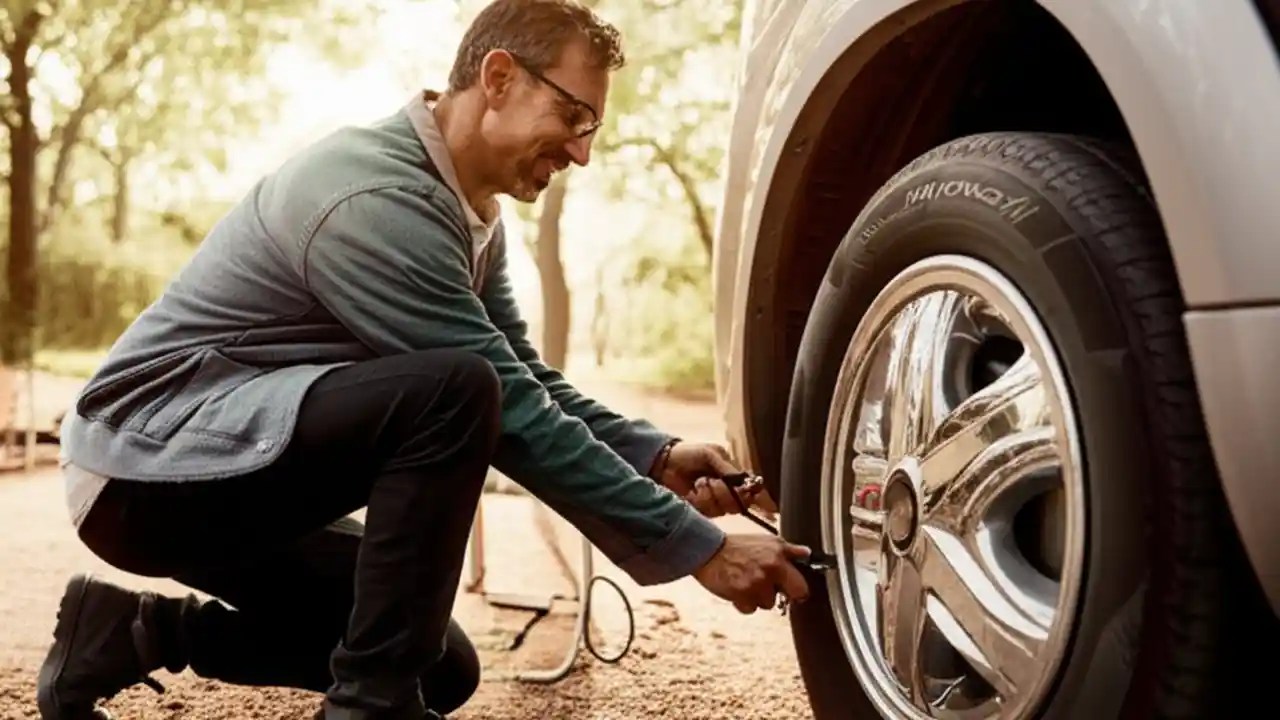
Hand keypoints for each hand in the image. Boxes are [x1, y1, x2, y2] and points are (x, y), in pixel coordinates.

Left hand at [653, 441, 778, 518]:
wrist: (663, 463)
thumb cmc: (689, 454)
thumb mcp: (710, 454)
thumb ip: (727, 468)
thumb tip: (744, 481)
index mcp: (733, 475)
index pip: (753, 491)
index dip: (763, 501)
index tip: (771, 509)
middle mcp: (727, 491)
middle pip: (741, 502)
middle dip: (729, 493)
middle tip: (713, 481)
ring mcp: (715, 502)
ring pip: (726, 507)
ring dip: (713, 494)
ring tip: (700, 482)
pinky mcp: (702, 510)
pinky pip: (710, 510)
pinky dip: (702, 499)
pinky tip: (694, 490)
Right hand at [693, 534, 811, 613]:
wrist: (709, 550)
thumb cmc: (738, 546)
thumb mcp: (767, 541)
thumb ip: (788, 550)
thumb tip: (806, 553)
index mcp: (778, 558)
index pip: (801, 586)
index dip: (797, 591)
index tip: (791, 590)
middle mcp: (769, 571)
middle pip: (784, 599)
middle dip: (776, 595)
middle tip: (766, 586)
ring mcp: (755, 584)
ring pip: (766, 605)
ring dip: (757, 597)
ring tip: (746, 582)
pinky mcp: (740, 595)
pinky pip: (749, 609)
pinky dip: (743, 603)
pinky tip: (737, 588)